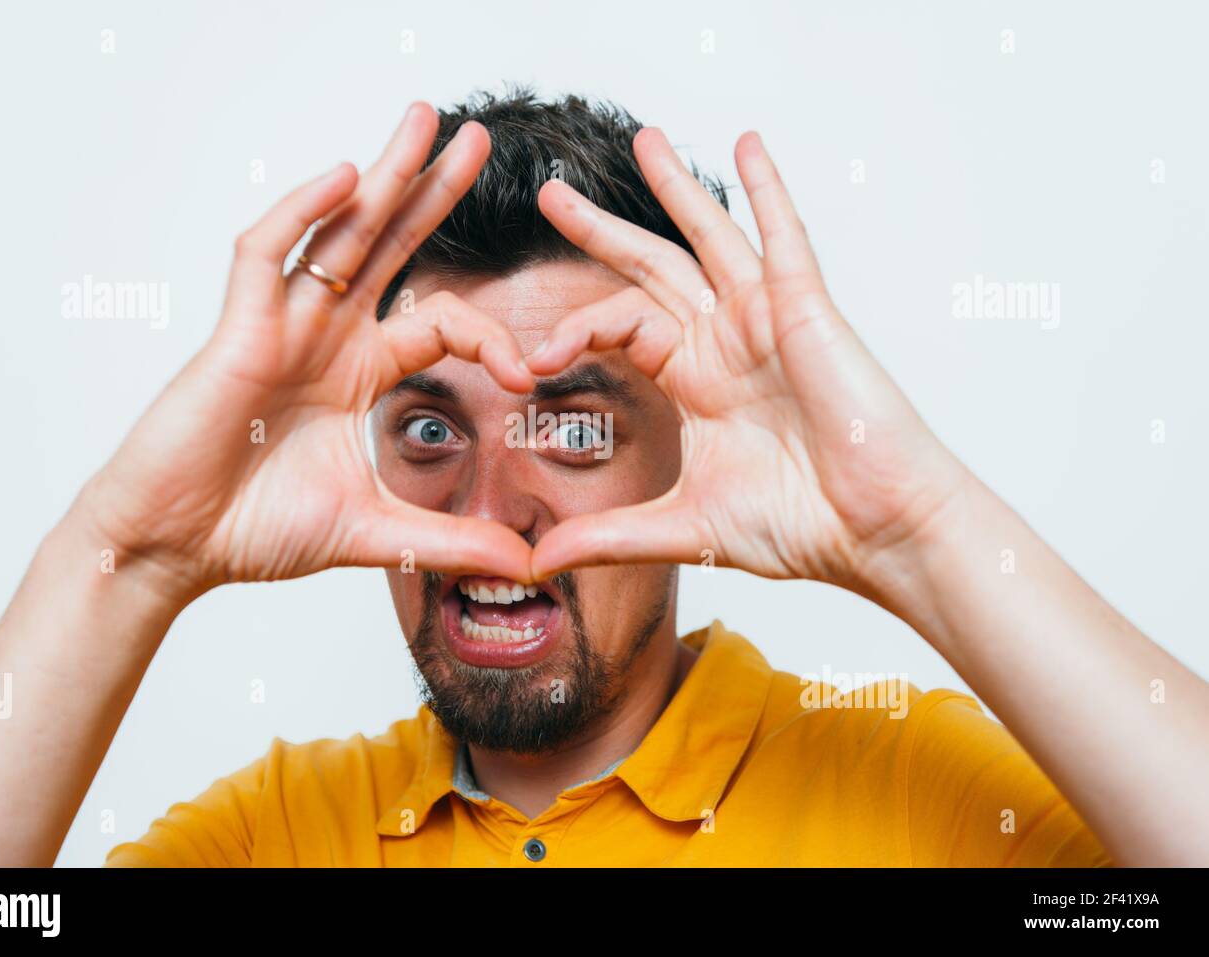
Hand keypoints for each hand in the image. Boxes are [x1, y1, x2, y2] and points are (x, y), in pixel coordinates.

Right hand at [77, 103, 534, 600]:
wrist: (175, 547)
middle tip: (480, 139)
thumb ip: (450, 541)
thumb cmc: (255, 529)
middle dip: (433, 191)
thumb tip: (524, 563)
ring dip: (380, 176)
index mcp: (359, 370)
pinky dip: (301, 215)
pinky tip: (343, 178)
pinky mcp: (236, 332)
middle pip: (389, 245)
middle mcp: (325, 336)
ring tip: (423, 119)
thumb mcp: (376, 531)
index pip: (440, 321)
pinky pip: (266, 255)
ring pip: (336, 232)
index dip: (489, 336)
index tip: (529, 375)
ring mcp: (282, 327)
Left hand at [527, 128, 967, 590]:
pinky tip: (747, 146)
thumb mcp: (682, 529)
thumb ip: (608, 536)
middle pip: (651, 269)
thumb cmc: (800, 526)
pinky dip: (766, 191)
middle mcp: (725, 342)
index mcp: (695, 381)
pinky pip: (783, 239)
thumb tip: (536, 562)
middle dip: (600, 230)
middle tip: (552, 195)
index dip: (573, 333)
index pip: (621, 328)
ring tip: (642, 139)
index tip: (529, 362)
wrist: (874, 532)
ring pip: (710, 237)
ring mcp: (765, 320)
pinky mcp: (806, 311)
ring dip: (676, 187)